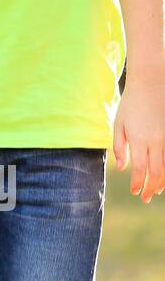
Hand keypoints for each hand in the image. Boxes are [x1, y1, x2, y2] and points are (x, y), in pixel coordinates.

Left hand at [113, 76, 164, 201]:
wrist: (152, 82)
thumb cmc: (131, 103)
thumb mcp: (119, 124)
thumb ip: (119, 147)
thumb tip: (122, 168)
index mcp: (139, 140)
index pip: (139, 169)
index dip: (138, 183)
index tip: (135, 193)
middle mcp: (156, 140)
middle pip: (156, 171)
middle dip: (151, 187)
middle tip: (146, 198)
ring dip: (163, 180)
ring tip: (157, 190)